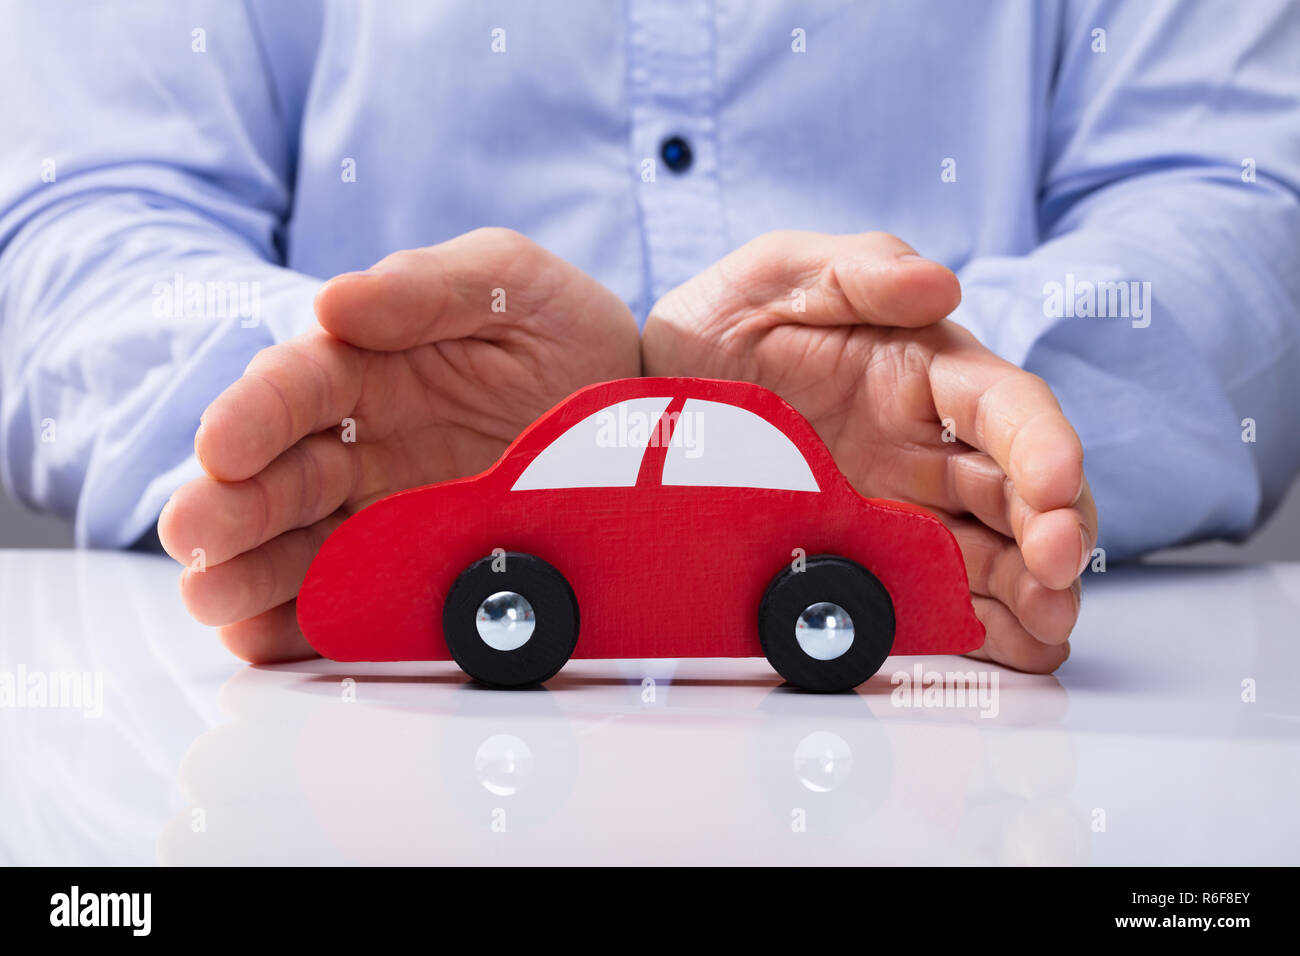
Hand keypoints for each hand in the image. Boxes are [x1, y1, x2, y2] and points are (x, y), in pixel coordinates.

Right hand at [160, 228, 639, 662]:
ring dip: (248, 577)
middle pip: (279, 479)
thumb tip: (334, 304)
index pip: (295, 389)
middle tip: (193, 537)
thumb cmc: (562, 331)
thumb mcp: (508, 283)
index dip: (253, 414)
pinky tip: (267, 641)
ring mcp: (386, 516)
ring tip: (211, 601)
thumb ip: (427, 288)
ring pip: (300, 549)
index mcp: (365, 367)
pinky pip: (354, 602)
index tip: (222, 444)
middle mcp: (360, 446)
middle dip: (230, 508)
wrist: (637, 408)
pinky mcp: (418, 572)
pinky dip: (306, 626)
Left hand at [642, 231, 1095, 672]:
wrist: (651, 392)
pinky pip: (928, 596)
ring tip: (1047, 633)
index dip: (1043, 445)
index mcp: (923, 371)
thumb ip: (857, 273)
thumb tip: (940, 285)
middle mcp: (925, 447)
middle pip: (1016, 493)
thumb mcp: (777, 276)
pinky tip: (1001, 651)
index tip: (1056, 486)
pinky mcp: (863, 560)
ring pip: (989, 554)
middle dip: (1053, 536)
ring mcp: (898, 510)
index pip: (1005, 407)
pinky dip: (971, 627)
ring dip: (1030, 594)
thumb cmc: (725, 321)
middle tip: (1059, 580)